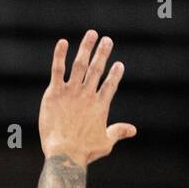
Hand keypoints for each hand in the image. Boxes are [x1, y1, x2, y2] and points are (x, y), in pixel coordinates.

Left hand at [39, 30, 135, 165]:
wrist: (64, 153)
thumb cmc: (84, 151)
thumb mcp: (106, 143)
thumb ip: (118, 132)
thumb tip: (133, 130)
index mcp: (100, 105)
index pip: (110, 85)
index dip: (115, 74)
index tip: (119, 64)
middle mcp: (87, 95)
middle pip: (97, 69)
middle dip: (103, 53)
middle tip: (107, 40)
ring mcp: (71, 92)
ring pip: (80, 65)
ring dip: (87, 48)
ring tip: (92, 34)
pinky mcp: (55, 93)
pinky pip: (58, 70)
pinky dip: (60, 55)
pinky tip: (63, 42)